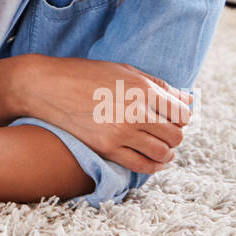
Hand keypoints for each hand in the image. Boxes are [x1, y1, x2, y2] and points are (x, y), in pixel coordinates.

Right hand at [14, 56, 192, 173]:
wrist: (47, 87)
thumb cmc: (86, 74)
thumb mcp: (124, 70)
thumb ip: (158, 85)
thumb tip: (188, 99)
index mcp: (142, 88)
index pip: (182, 113)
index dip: (182, 117)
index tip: (175, 118)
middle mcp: (135, 112)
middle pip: (175, 135)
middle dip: (175, 135)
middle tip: (166, 132)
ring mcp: (121, 132)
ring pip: (163, 153)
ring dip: (167, 152)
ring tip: (162, 148)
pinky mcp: (106, 148)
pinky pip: (142, 165)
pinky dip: (154, 165)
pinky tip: (153, 160)